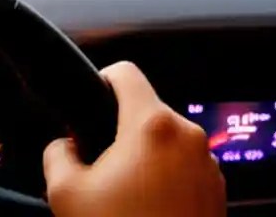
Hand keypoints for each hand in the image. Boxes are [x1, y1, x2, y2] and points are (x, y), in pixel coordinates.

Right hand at [43, 61, 225, 216]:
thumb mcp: (65, 191)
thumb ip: (58, 153)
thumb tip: (65, 147)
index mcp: (152, 125)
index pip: (124, 73)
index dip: (99, 82)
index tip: (90, 101)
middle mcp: (189, 137)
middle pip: (144, 112)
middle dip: (119, 134)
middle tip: (99, 170)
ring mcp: (209, 166)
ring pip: (165, 143)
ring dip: (144, 160)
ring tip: (124, 198)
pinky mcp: (217, 193)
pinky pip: (184, 170)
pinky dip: (164, 182)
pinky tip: (146, 211)